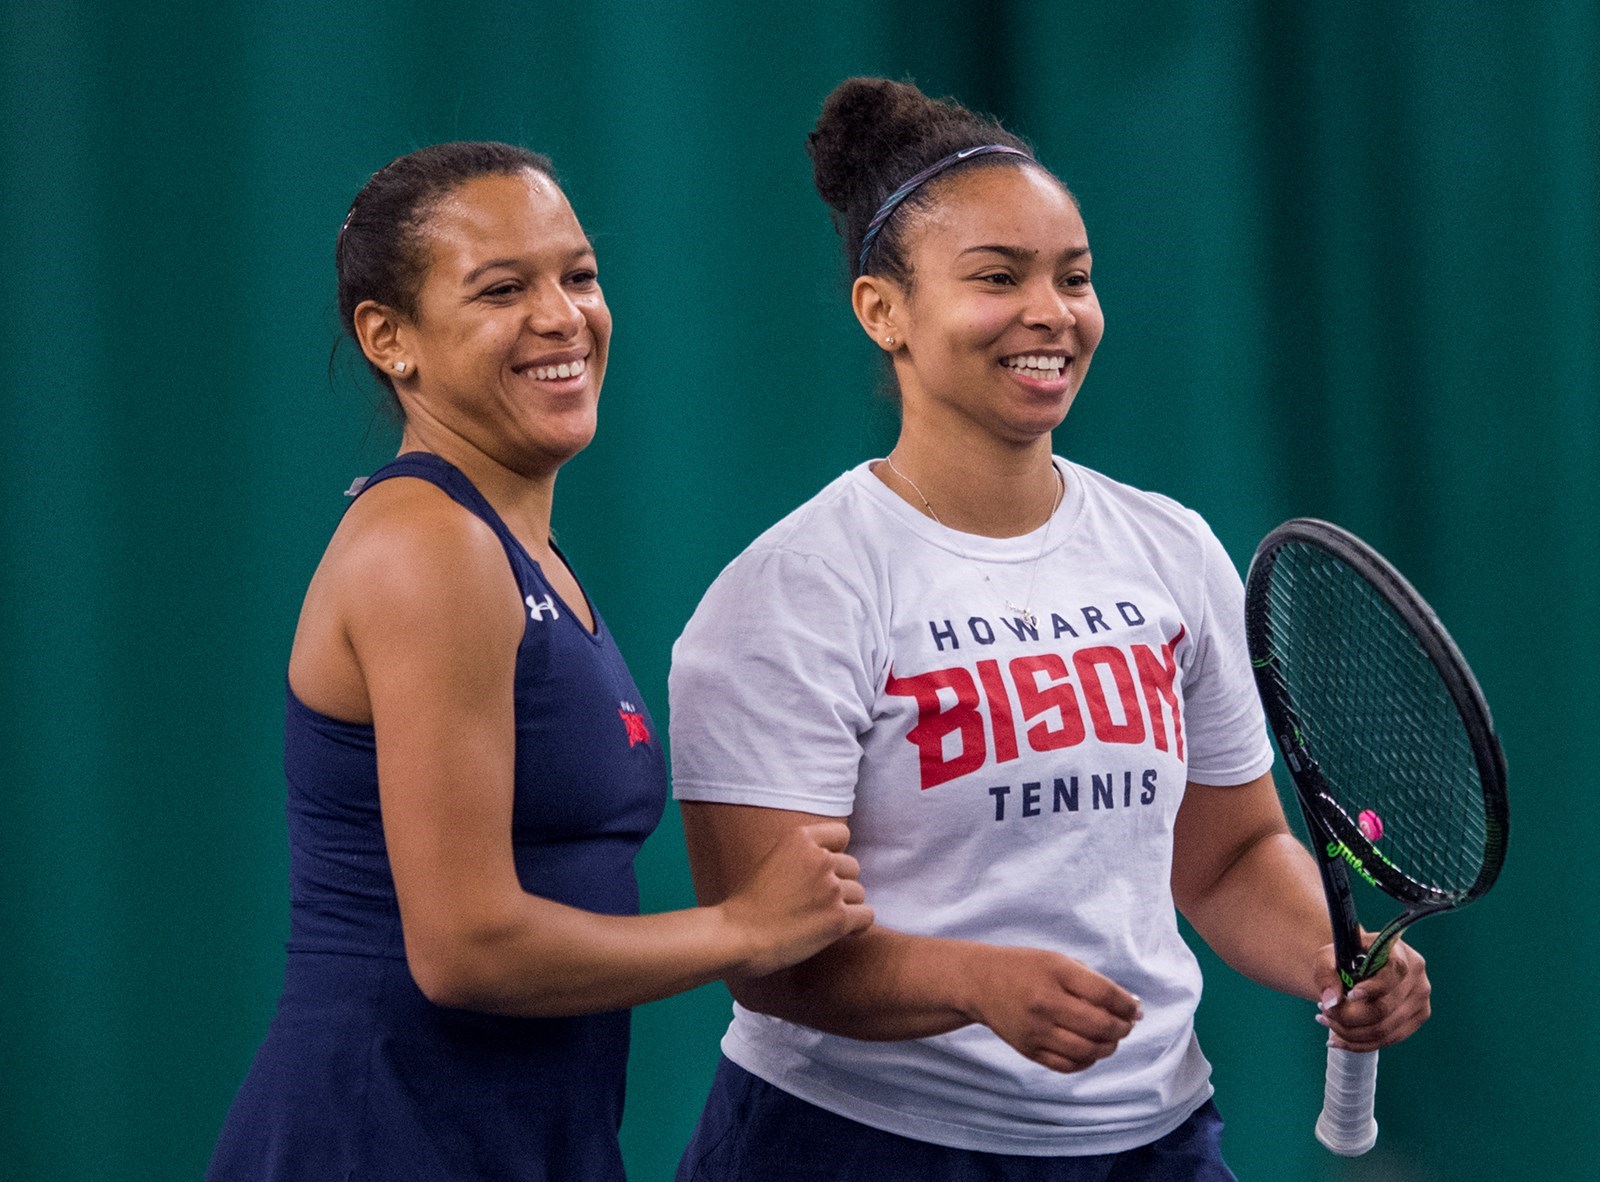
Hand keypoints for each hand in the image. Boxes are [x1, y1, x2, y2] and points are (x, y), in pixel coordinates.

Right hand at [720, 821, 873, 976]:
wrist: (736, 936)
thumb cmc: (747, 905)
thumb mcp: (772, 861)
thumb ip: (801, 857)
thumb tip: (831, 866)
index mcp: (800, 839)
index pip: (841, 834)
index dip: (836, 853)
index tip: (825, 871)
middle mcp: (820, 858)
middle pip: (852, 867)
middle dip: (840, 884)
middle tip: (818, 902)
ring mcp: (831, 888)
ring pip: (859, 893)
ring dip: (846, 906)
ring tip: (821, 920)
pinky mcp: (838, 918)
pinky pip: (867, 916)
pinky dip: (857, 926)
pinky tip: (841, 932)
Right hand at [962, 946, 1141, 1073]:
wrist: (979, 982)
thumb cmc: (1025, 968)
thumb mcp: (1057, 960)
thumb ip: (1092, 981)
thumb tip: (1131, 1007)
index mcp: (1055, 972)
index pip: (1104, 995)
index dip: (1127, 1005)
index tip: (1135, 1009)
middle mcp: (1045, 1002)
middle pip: (1100, 1026)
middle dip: (1122, 1028)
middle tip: (1126, 1025)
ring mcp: (1036, 1029)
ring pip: (1088, 1050)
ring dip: (1108, 1047)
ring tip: (1110, 1039)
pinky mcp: (1028, 1049)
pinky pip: (1068, 1065)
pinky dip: (1087, 1061)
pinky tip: (1089, 1050)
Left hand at [1315, 938, 1430, 1052]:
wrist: (1361, 966)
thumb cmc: (1346, 959)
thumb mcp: (1328, 956)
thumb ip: (1326, 974)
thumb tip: (1332, 1002)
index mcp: (1399, 952)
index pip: (1392, 973)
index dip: (1372, 988)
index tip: (1350, 994)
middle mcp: (1416, 976)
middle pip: (1384, 1008)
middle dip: (1348, 1015)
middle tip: (1323, 1011)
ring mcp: (1421, 1000)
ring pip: (1385, 1030)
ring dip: (1350, 1032)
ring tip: (1326, 1021)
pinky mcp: (1418, 1018)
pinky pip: (1389, 1040)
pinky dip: (1360, 1043)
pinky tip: (1337, 1039)